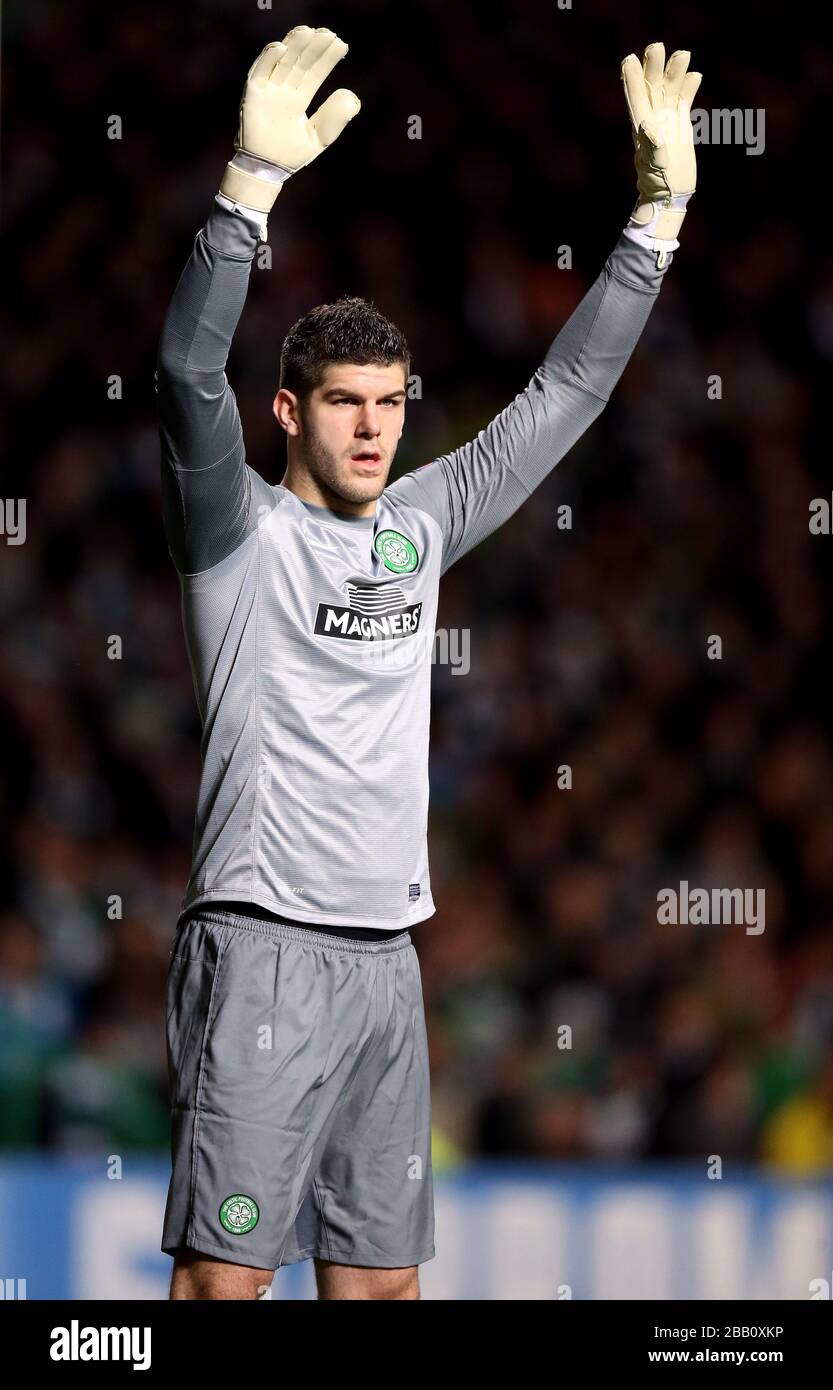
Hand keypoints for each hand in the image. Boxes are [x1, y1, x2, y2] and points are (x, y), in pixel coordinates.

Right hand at [220, 26, 360, 215]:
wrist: (266, 170)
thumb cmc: (292, 154)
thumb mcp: (320, 136)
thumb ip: (335, 117)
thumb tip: (353, 96)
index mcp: (300, 98)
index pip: (315, 72)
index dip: (327, 58)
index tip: (341, 44)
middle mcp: (285, 90)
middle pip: (300, 62)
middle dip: (313, 47)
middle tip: (327, 33)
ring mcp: (269, 90)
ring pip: (282, 62)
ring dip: (294, 46)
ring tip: (308, 32)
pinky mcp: (253, 94)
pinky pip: (260, 72)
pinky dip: (268, 59)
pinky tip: (281, 48)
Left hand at [621, 42, 701, 242]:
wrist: (670, 195)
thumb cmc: (658, 183)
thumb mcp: (654, 166)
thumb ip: (652, 146)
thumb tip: (648, 124)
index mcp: (643, 128)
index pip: (636, 98)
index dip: (632, 79)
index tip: (629, 59)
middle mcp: (653, 119)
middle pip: (652, 87)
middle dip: (653, 67)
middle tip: (657, 46)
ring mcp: (667, 120)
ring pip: (670, 90)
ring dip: (674, 72)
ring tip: (683, 54)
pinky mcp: (680, 125)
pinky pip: (684, 101)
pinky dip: (688, 88)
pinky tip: (695, 75)